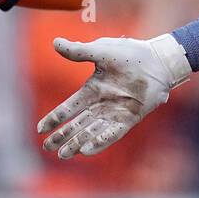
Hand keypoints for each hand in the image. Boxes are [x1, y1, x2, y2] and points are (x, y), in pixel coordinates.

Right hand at [38, 35, 191, 158]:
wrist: (158, 60)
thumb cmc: (130, 53)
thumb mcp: (101, 51)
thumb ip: (79, 51)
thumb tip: (55, 42)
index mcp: (92, 90)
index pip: (69, 108)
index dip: (55, 118)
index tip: (40, 129)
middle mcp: (101, 105)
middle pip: (77, 124)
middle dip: (63, 136)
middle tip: (47, 148)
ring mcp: (115, 113)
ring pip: (92, 132)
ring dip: (77, 143)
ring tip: (63, 155)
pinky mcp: (130, 118)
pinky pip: (113, 134)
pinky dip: (100, 142)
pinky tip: (87, 150)